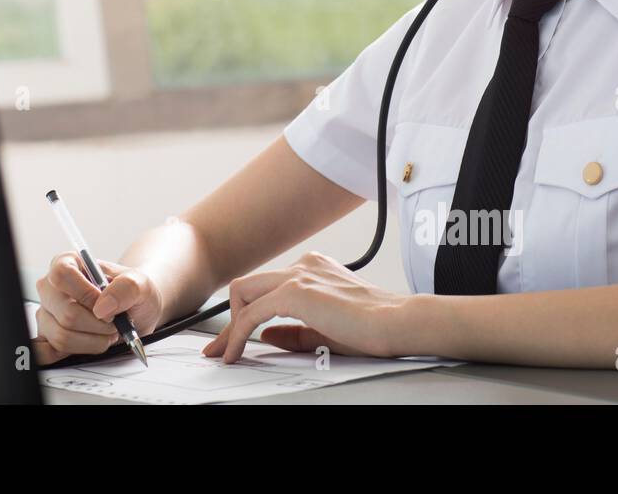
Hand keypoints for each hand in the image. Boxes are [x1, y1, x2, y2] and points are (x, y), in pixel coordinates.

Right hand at [31, 252, 164, 366]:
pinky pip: (47, 354)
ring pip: (61, 337)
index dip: (86, 294)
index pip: (62, 275)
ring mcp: (47, 314)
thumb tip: (102, 307)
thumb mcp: (140, 284)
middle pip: (66, 313)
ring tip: (106, 333)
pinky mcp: (48, 338)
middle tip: (114, 324)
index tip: (107, 308)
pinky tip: (88, 346)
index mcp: (68, 264)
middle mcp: (51, 289)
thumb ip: (126, 288)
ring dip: (92, 342)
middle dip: (98, 325)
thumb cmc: (132, 292)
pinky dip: (72, 354)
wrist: (135, 310)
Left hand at [201, 251, 412, 363]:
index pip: (266, 288)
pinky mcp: (295, 292)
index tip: (233, 340)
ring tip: (225, 353)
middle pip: (247, 286)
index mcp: (312, 269)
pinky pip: (252, 314)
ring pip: (242, 293)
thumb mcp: (325, 330)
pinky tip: (237, 352)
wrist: (397, 321)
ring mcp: (297, 275)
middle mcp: (302, 265)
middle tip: (220, 348)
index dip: (244, 316)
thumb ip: (294, 332)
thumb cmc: (373, 327)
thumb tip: (264, 336)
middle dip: (228, 320)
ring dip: (229, 326)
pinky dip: (238, 334)